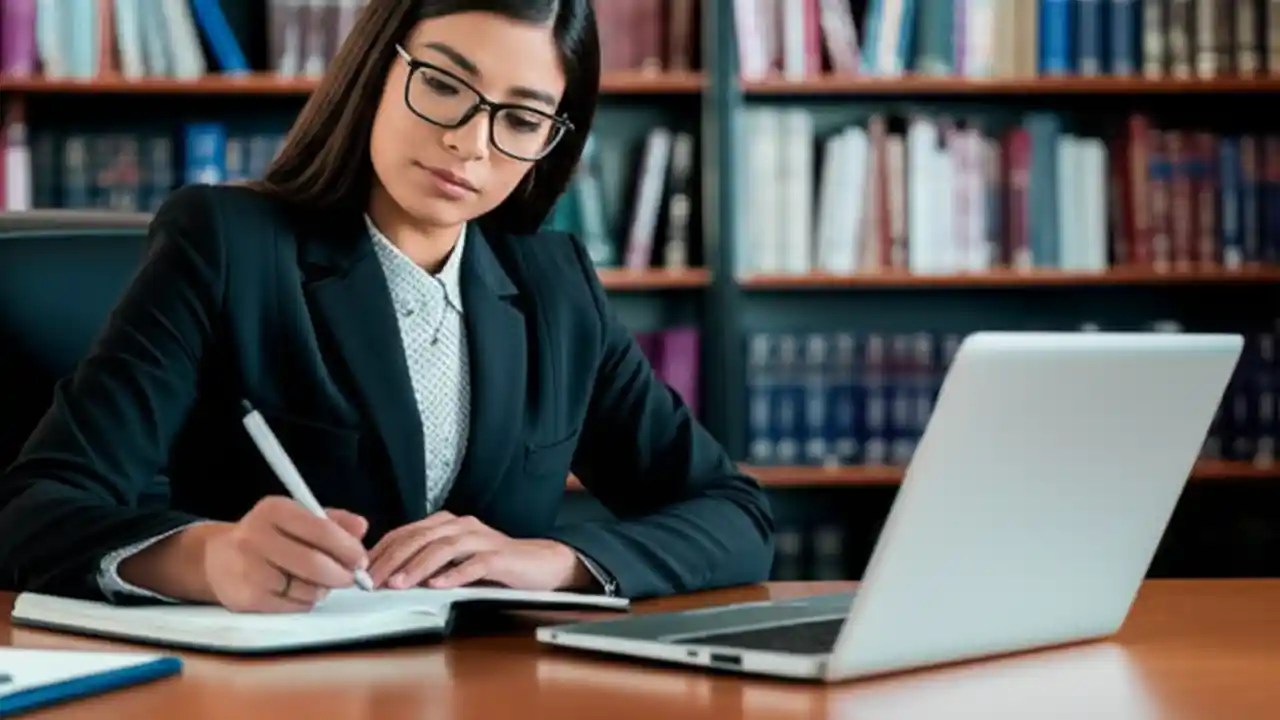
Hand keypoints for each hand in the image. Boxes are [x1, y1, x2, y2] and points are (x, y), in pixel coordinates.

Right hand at [201, 496, 369, 611]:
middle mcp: (256, 536)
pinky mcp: (244, 598)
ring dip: (322, 590)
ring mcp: (247, 569)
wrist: (217, 559)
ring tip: (319, 583)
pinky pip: (291, 606)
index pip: (321, 529)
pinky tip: (298, 592)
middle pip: (314, 563)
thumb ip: (333, 521)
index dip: (348, 548)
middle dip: (341, 574)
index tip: (362, 560)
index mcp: (274, 510)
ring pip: (305, 589)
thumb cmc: (270, 536)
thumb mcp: (298, 518)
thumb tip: (362, 528)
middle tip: (351, 578)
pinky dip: (304, 602)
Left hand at [367, 511, 590, 591]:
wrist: (539, 563)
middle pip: (420, 537)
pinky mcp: (500, 557)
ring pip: (443, 548)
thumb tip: (388, 577)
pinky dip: (455, 574)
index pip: (406, 532)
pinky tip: (438, 586)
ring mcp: (482, 539)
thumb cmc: (493, 564)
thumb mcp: (454, 560)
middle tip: (372, 581)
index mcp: (447, 524)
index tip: (362, 570)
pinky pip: (475, 564)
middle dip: (392, 559)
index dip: (382, 550)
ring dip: (417, 566)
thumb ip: (428, 562)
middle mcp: (462, 526)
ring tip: (398, 584)